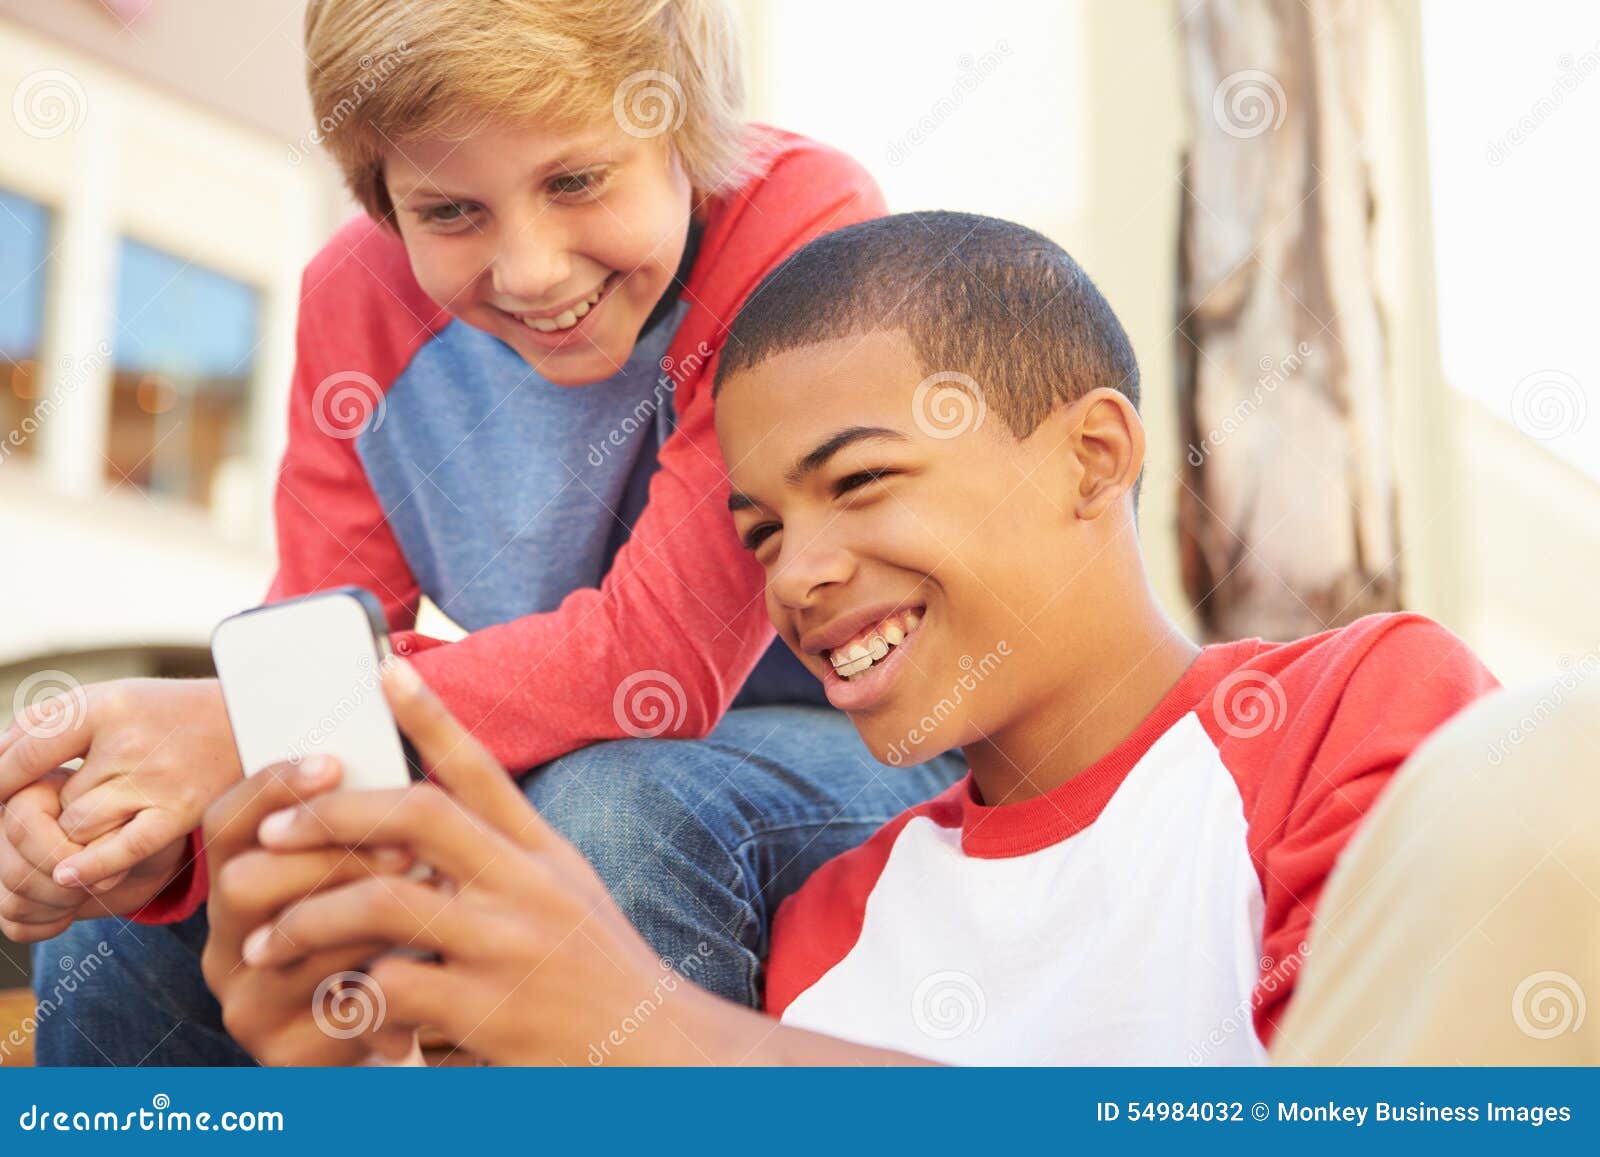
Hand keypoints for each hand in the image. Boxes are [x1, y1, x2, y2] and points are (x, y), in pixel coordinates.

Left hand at [0, 678, 241, 890]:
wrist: (249, 721)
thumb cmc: (166, 713)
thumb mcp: (110, 698)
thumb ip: (48, 722)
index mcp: (107, 706)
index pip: (28, 751)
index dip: (0, 780)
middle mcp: (130, 741)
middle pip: (55, 797)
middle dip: (51, 810)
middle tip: (64, 811)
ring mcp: (156, 779)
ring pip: (80, 826)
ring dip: (78, 832)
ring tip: (99, 821)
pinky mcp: (179, 811)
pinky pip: (121, 849)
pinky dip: (91, 865)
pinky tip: (68, 874)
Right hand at [0, 768, 186, 941]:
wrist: (141, 848)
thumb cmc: (140, 823)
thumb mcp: (134, 822)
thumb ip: (105, 837)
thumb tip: (71, 872)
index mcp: (34, 792)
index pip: (23, 829)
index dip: (61, 854)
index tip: (98, 857)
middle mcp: (8, 825)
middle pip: (15, 872)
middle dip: (66, 888)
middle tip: (100, 881)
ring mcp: (5, 861)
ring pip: (13, 901)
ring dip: (61, 907)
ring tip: (91, 890)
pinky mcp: (11, 894)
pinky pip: (14, 926)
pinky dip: (49, 925)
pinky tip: (73, 909)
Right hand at [199, 754, 418, 1066]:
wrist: (409, 1026)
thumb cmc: (393, 930)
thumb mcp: (370, 872)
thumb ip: (364, 819)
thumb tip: (393, 716)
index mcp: (240, 886)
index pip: (226, 823)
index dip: (272, 786)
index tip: (333, 759)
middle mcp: (228, 946)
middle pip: (240, 883)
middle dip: (326, 857)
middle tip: (405, 847)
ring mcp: (248, 1005)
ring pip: (293, 949)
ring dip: (373, 917)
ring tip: (436, 895)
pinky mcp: (286, 1056)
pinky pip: (333, 1012)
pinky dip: (390, 983)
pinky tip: (433, 967)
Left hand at [242, 658, 718, 1065]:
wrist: (657, 1050)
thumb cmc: (601, 972)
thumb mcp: (568, 893)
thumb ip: (508, 856)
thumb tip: (431, 816)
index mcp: (542, 852)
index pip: (481, 769)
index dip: (430, 717)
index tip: (384, 670)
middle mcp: (527, 884)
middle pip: (418, 814)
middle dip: (334, 814)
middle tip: (273, 829)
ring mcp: (507, 944)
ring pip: (382, 900)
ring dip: (309, 919)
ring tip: (265, 945)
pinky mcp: (489, 1010)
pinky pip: (390, 987)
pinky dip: (348, 998)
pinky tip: (330, 1010)